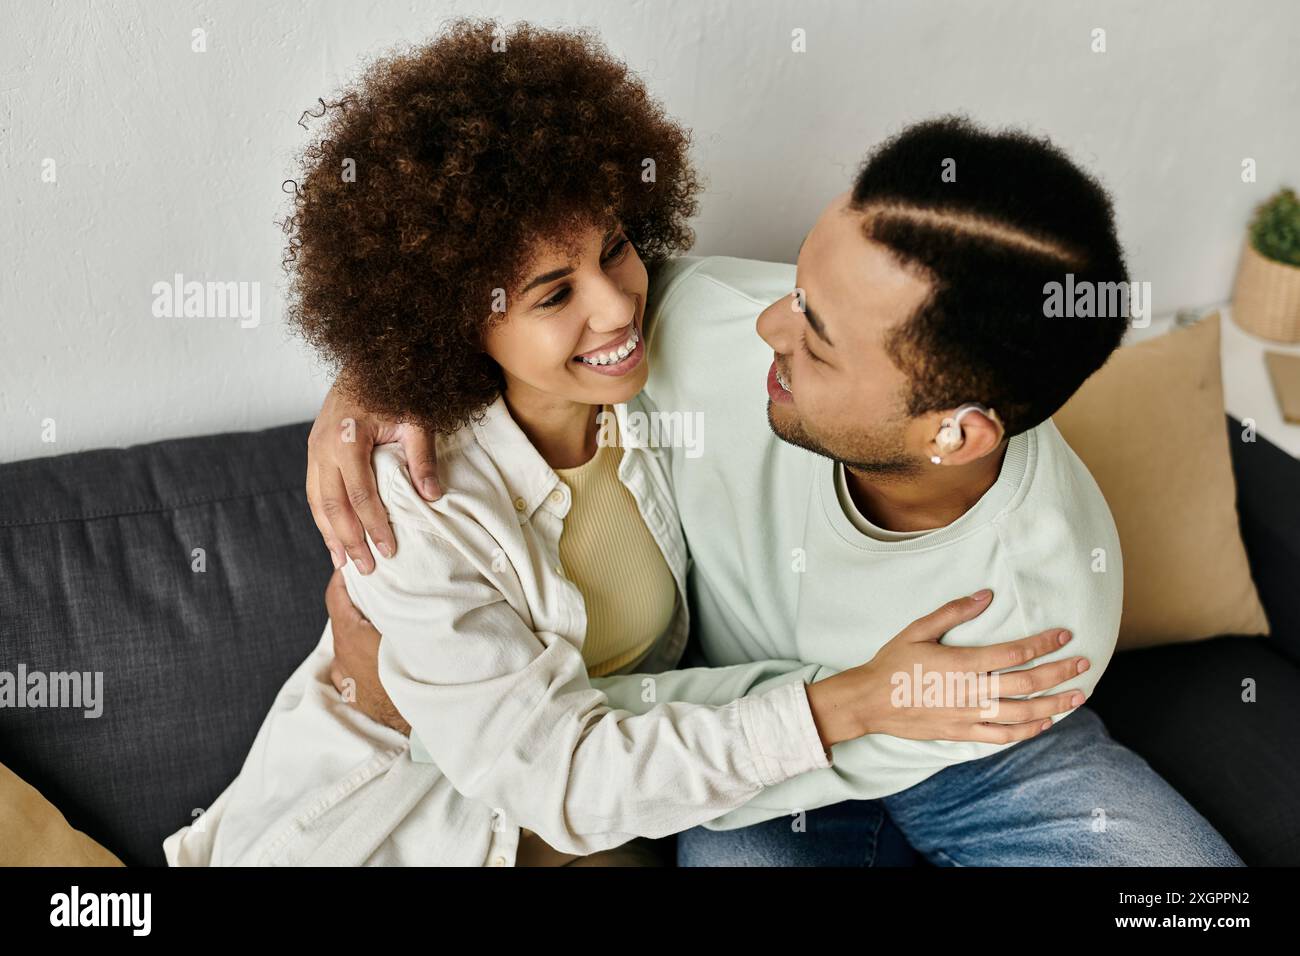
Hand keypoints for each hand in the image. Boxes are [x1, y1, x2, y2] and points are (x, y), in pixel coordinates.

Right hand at [306, 379, 441, 573]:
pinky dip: (323, 518)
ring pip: (316, 501)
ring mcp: (313, 448)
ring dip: (330, 535)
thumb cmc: (395, 388)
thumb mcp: (416, 418)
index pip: (360, 494)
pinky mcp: (313, 450)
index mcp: (347, 437)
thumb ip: (422, 457)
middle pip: (332, 504)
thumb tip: (432, 497)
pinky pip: (314, 491)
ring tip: (345, 564)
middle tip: (367, 569)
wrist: (366, 360)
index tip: (389, 550)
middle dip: (349, 540)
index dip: (374, 525)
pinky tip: (333, 539)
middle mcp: (322, 445)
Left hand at [325, 570, 410, 735]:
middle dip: (358, 600)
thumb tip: (411, 585)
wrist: (409, 730)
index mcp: (350, 636)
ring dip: (362, 628)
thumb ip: (403, 610)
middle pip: (343, 617)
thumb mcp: (413, 637)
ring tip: (384, 619)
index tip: (356, 564)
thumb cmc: (413, 679)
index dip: (343, 576)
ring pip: (348, 642)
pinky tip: (379, 654)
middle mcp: (342, 654)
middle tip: (379, 586)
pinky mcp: (352, 694)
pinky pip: (352, 665)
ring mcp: (345, 676)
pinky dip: (363, 653)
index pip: (336, 595)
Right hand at [806, 590, 1088, 748]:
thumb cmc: (892, 662)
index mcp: (961, 663)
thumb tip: (986, 595)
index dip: (1043, 643)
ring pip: (1022, 713)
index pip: (1014, 653)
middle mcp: (970, 692)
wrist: (869, 702)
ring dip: (1054, 704)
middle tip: (1084, 664)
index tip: (1064, 635)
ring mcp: (968, 716)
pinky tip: (1045, 723)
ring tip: (1078, 696)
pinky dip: (1028, 731)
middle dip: (1060, 673)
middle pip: (1027, 683)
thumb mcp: (917, 629)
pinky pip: (1003, 736)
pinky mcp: (963, 733)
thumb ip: (953, 611)